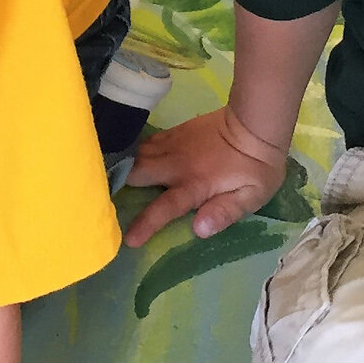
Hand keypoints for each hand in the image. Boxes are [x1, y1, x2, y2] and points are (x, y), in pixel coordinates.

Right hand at [123, 106, 286, 246]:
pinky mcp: (174, 132)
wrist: (255, 123)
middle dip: (121, 185)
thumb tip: (199, 229)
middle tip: (107, 199)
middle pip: (136, 173)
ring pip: (137, 155)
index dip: (145, 224)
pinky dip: (135, 151)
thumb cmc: (256, 167)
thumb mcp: (252, 196)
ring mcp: (173, 145)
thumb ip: (225, 212)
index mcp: (194, 184)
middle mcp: (176, 164)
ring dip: (125, 167)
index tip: (128, 239)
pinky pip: (146, 142)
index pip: (163, 207)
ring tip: (111, 179)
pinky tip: (132, 159)